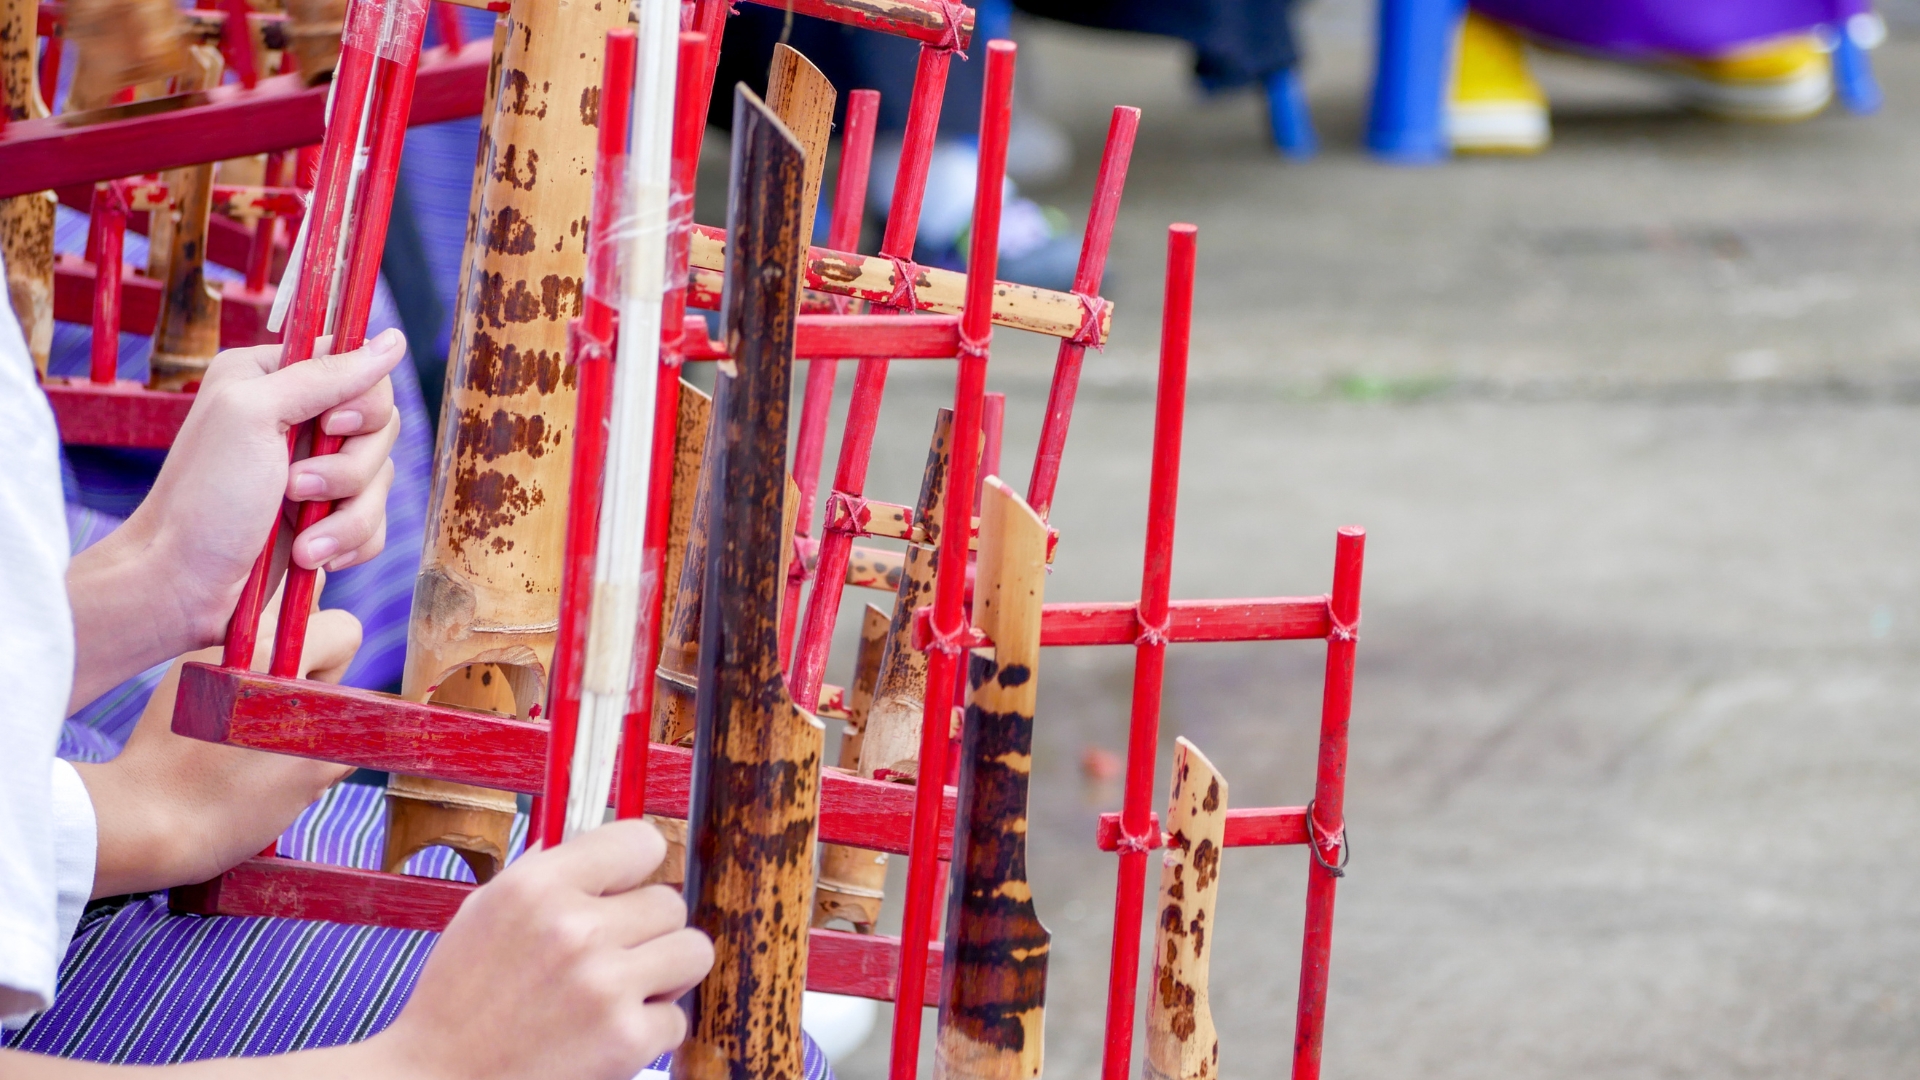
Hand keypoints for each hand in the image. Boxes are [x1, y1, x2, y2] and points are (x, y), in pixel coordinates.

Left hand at [75, 603, 361, 896]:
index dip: (342, 671)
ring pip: (269, 646)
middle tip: (288, 719)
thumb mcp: (309, 778)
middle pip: (305, 625)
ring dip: (277, 678)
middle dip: (310, 664)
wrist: (138, 823)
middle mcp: (236, 643)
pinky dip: (244, 692)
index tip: (315, 713)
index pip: (343, 628)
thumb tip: (362, 725)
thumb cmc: (226, 805)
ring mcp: (202, 658)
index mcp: (271, 657)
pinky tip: (228, 738)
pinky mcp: (179, 678)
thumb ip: (347, 737)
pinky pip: (236, 667)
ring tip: (257, 733)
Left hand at [143, 328, 405, 633]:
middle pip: (381, 424)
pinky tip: (314, 556)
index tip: (329, 428)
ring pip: (381, 478)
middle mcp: (297, 418)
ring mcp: (314, 470)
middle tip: (296, 487)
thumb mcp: (256, 416)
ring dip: (346, 516)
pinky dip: (350, 542)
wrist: (184, 587)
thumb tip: (394, 340)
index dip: (359, 402)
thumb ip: (325, 375)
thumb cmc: (204, 500)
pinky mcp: (326, 518)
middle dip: (349, 469)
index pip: (358, 366)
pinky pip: (374, 521)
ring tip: (303, 540)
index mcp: (272, 377)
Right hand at [374, 821, 715, 1079]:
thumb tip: (592, 845)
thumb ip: (544, 874)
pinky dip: (649, 1032)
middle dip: (647, 930)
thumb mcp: (483, 913)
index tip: (628, 886)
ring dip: (664, 974)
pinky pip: (676, 1019)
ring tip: (621, 992)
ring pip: (692, 951)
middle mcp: (576, 928)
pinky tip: (605, 1035)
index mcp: (538, 886)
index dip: (638, 867)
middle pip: (671, 902)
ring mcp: (606, 985)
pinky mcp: (626, 1040)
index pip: (641, 841)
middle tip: (612, 956)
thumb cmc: (458, 1002)